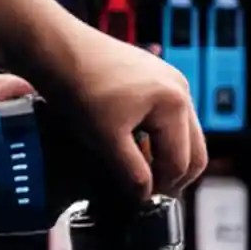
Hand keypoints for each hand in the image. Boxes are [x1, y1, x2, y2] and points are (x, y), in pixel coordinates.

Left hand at [38, 32, 205, 199]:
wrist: (56, 48)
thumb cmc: (79, 85)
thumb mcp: (106, 140)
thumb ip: (131, 174)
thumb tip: (144, 198)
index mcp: (175, 103)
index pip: (181, 161)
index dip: (163, 188)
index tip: (142, 201)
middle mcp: (180, 89)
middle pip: (194, 149)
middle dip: (173, 175)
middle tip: (149, 192)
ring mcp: (169, 80)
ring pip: (182, 133)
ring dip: (165, 155)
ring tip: (139, 170)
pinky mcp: (154, 77)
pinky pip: (168, 116)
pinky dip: (157, 137)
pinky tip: (133, 144)